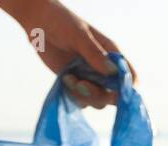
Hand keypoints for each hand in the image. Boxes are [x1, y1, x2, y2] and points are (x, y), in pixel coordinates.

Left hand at [0, 0, 135, 107]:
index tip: (116, 94)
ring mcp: (89, 78)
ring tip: (69, 78)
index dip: (128, 89)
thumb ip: (94, 54)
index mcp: (111, 54)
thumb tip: (113, 73)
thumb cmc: (61, 22)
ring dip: (83, 95)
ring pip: (97, 100)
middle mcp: (103, 69)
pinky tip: (64, 79)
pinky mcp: (75, 84)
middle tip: (81, 84)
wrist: (38, 23)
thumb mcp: (79, 35)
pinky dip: (73, 96)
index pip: (129, 76)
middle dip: (99, 94)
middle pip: (113, 95)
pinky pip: (81, 100)